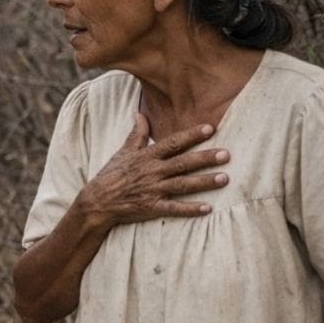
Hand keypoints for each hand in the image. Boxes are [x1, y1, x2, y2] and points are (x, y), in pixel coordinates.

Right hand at [75, 113, 228, 229]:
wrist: (97, 201)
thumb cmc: (111, 175)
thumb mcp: (123, 152)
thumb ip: (137, 134)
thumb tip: (140, 114)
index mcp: (147, 157)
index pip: (172, 143)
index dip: (191, 136)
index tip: (210, 129)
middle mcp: (152, 172)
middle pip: (182, 163)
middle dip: (204, 158)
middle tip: (226, 154)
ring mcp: (152, 190)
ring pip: (182, 184)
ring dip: (204, 182)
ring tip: (224, 178)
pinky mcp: (151, 208)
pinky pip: (173, 208)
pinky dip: (190, 209)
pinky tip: (207, 208)